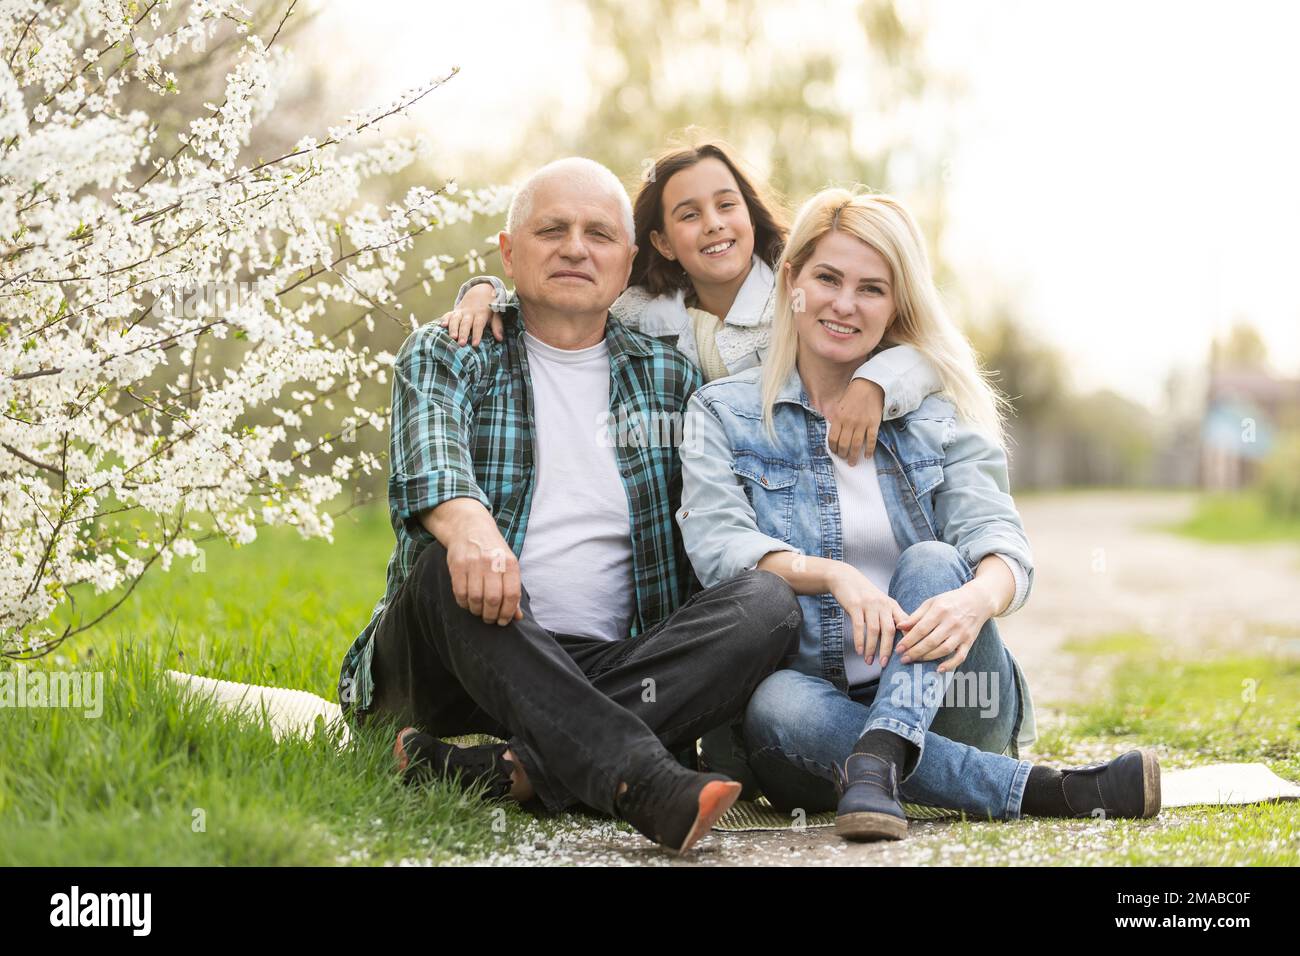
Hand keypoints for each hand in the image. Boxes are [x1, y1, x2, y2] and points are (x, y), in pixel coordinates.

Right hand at [437, 282, 503, 345]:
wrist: (481, 292)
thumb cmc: (490, 308)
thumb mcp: (496, 314)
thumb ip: (497, 326)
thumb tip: (500, 339)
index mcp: (481, 313)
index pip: (478, 324)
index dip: (476, 334)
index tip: (474, 344)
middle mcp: (470, 312)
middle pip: (466, 323)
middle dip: (463, 333)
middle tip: (461, 344)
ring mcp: (461, 311)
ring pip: (455, 319)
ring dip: (453, 328)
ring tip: (452, 337)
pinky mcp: (455, 311)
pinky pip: (448, 314)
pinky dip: (444, 319)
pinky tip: (442, 325)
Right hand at [440, 507, 522, 625]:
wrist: (469, 526)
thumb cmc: (492, 550)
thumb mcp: (507, 565)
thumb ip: (512, 590)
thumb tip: (518, 617)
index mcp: (509, 562)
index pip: (512, 594)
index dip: (508, 612)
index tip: (504, 621)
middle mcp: (492, 562)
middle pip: (493, 599)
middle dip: (491, 615)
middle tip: (490, 619)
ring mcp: (473, 562)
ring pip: (475, 598)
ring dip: (477, 611)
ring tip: (479, 611)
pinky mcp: (457, 565)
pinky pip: (460, 592)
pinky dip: (464, 603)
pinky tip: (467, 603)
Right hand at [826, 563, 907, 665]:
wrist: (845, 578)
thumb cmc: (864, 595)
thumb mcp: (881, 604)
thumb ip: (891, 618)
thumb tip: (901, 639)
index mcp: (892, 605)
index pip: (905, 624)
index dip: (907, 640)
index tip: (907, 655)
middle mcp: (883, 604)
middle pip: (889, 630)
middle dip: (887, 649)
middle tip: (884, 664)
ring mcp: (869, 604)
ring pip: (874, 630)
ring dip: (872, 648)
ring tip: (869, 661)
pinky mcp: (855, 605)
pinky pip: (859, 626)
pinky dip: (860, 641)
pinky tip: (859, 651)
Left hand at [828, 378, 883, 464]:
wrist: (869, 385)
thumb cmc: (853, 395)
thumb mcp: (839, 406)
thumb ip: (836, 419)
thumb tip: (833, 434)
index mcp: (838, 417)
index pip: (832, 438)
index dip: (833, 448)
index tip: (835, 452)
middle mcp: (849, 422)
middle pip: (843, 444)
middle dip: (843, 454)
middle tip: (844, 458)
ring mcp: (862, 423)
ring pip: (856, 445)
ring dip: (854, 456)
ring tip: (853, 462)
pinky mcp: (873, 423)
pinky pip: (871, 440)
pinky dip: (869, 450)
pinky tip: (868, 456)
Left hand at [894, 584, 993, 673]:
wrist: (977, 600)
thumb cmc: (950, 601)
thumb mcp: (932, 602)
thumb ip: (916, 615)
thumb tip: (899, 626)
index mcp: (939, 611)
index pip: (921, 629)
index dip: (908, 640)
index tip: (898, 649)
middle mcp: (951, 622)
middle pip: (930, 641)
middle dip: (915, 652)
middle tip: (903, 659)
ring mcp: (961, 633)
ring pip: (943, 649)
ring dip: (928, 657)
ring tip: (915, 660)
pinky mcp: (969, 641)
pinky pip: (960, 656)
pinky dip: (950, 664)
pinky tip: (939, 669)